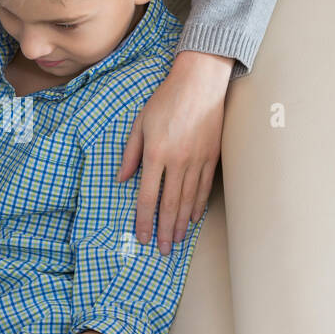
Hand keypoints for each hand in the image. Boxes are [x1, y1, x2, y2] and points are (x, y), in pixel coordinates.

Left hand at [117, 49, 231, 253]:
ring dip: (181, 224)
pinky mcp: (212, 157)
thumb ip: (130, 154)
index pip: (147, 196)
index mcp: (155, 154)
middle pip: (169, 204)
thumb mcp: (140, 124)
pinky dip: (198, 206)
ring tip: (177, 240)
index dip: (144, 220)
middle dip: (165, 230)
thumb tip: (122, 180)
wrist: (200, 83)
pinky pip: (204, 188)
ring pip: (188, 200)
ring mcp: (197, 161)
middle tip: (163, 250)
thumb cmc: (165, 100)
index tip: (143, 237)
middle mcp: (177, 161)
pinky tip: (193, 218)